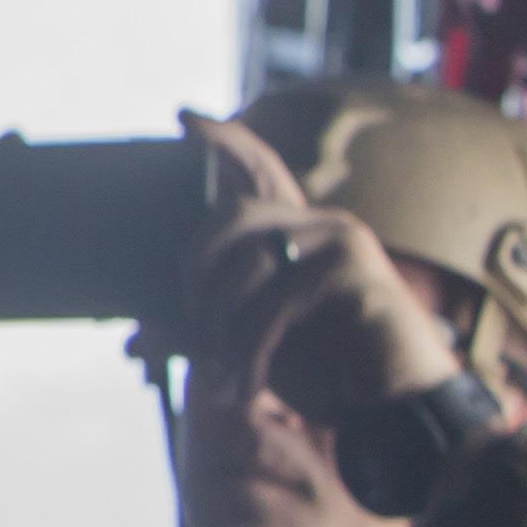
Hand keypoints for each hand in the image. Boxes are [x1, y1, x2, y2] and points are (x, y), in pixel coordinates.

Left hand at [178, 112, 462, 414]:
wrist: (392, 411)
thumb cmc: (324, 372)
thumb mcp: (248, 345)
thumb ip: (198, 332)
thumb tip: (134, 340)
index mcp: (296, 231)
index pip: (258, 168)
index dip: (222, 139)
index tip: (182, 115)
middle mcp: (321, 224)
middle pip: (232, 217)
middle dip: (196, 274)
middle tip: (191, 330)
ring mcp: (344, 242)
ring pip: (251, 263)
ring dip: (221, 326)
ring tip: (219, 375)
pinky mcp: (358, 273)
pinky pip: (280, 301)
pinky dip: (252, 348)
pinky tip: (246, 384)